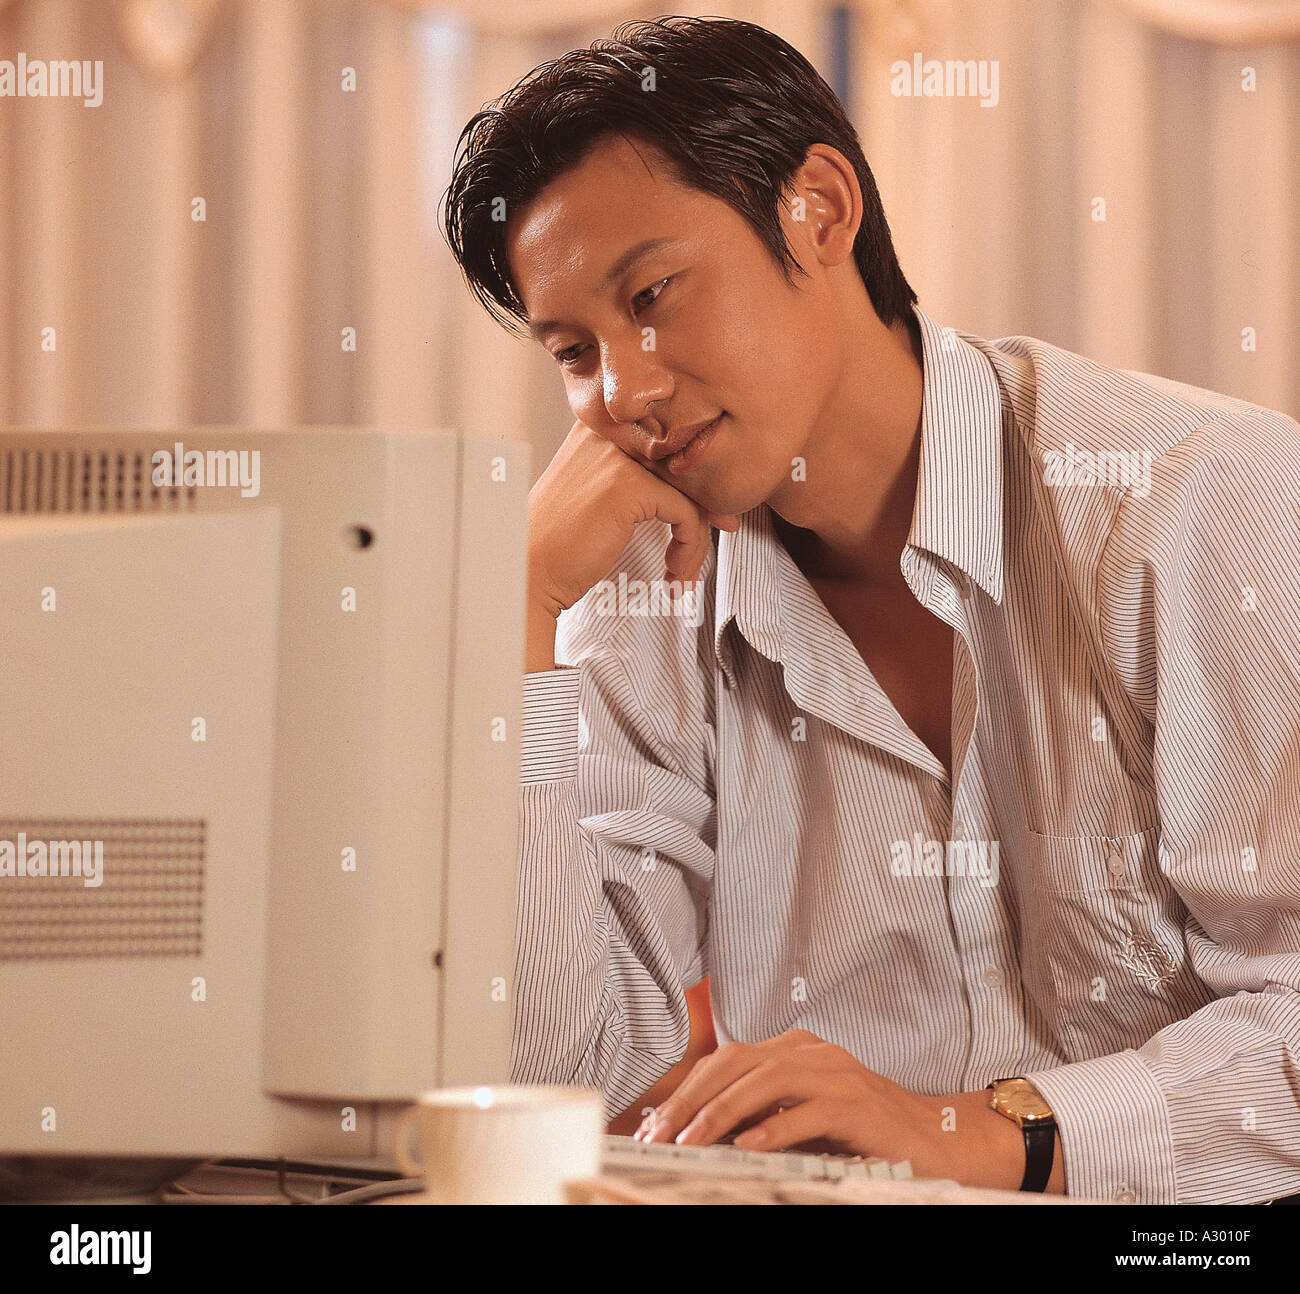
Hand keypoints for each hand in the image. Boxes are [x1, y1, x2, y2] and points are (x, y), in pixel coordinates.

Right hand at [527, 419, 739, 622]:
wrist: (527, 571)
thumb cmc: (558, 543)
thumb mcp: (598, 494)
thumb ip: (636, 477)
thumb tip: (695, 485)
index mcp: (598, 427)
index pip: (665, 443)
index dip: (690, 481)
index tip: (705, 515)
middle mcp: (608, 433)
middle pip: (683, 462)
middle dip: (705, 505)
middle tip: (716, 533)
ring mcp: (619, 458)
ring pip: (690, 489)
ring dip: (697, 537)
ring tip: (683, 567)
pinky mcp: (631, 487)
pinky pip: (687, 514)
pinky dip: (690, 548)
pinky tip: (672, 571)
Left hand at [633, 1028, 1052, 1189]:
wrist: (939, 1140)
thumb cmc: (865, 1133)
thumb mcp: (803, 1117)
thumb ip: (761, 1115)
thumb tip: (700, 1132)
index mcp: (794, 1050)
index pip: (726, 1059)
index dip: (687, 1089)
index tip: (654, 1123)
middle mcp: (812, 1052)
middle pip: (736, 1062)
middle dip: (692, 1098)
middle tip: (658, 1133)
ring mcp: (836, 1074)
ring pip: (766, 1081)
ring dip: (722, 1113)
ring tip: (692, 1140)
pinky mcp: (859, 1105)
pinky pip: (810, 1112)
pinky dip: (776, 1128)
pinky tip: (749, 1147)